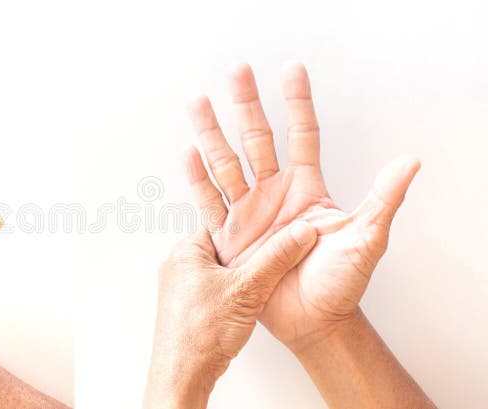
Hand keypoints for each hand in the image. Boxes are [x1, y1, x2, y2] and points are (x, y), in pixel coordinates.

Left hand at [144, 221, 316, 408]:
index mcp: (186, 251)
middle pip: (223, 248)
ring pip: (221, 271)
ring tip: (263, 282)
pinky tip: (248, 303)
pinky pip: (215, 290)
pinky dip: (233, 293)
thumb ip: (276, 258)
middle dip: (248, 253)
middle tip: (274, 254)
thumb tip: (300, 232)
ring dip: (242, 276)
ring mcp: (181, 288)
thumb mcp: (248, 289)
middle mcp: (179, 266)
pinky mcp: (187, 307)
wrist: (183, 375)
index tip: (273, 228)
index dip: (250, 226)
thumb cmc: (201, 333)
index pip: (222, 225)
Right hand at [184, 62, 419, 349]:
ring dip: (211, 133)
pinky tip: (189, 154)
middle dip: (246, 105)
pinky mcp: (229, 238)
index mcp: (306, 189)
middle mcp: (273, 195)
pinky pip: (210, 203)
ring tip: (198, 103)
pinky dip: (198, 180)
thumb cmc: (342, 283)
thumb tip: (410, 162)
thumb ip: (383, 199)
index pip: (301, 136)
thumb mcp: (367, 238)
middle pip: (256, 140)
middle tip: (237, 71)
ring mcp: (249, 214)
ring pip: (226, 164)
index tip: (291, 70)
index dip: (297, 103)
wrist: (314, 322)